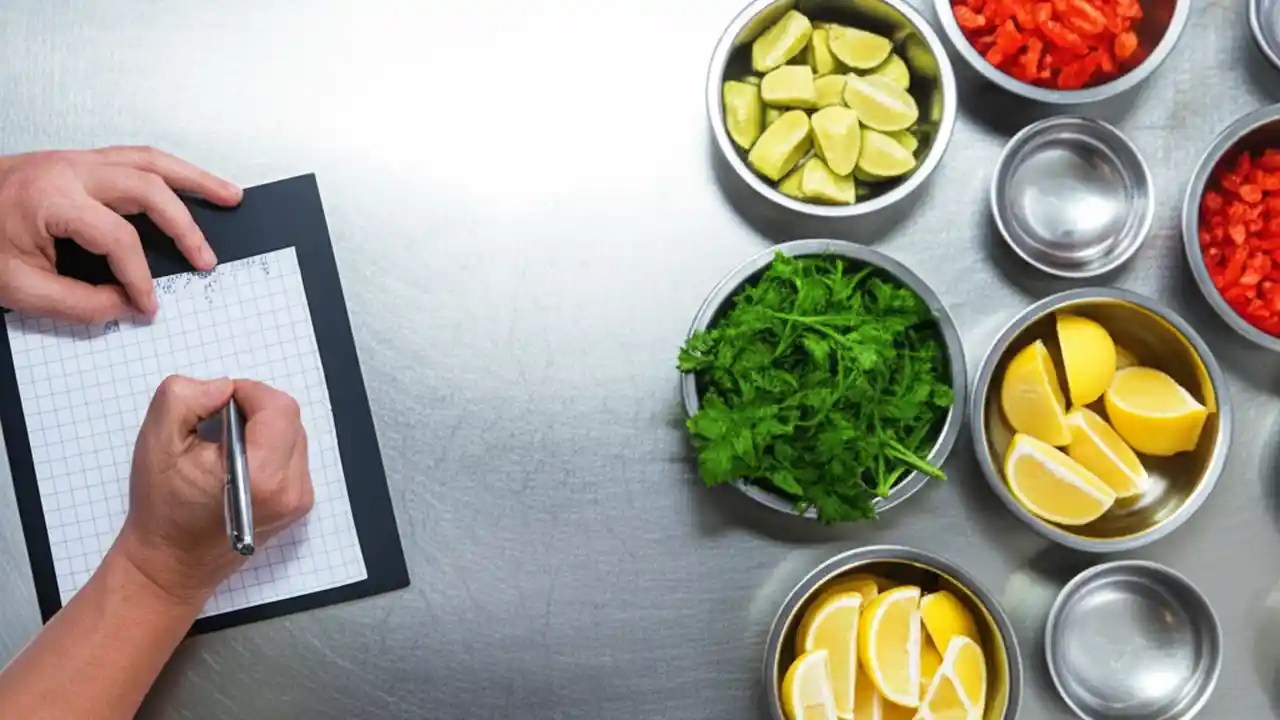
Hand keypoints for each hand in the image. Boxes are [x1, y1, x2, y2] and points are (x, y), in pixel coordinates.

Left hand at [0, 147, 241, 322]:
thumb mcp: (16, 286)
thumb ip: (77, 303)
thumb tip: (125, 307)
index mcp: (51, 197)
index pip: (117, 240)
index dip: (138, 278)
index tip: (147, 306)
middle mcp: (68, 168)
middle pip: (147, 187)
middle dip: (184, 226)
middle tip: (206, 259)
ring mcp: (73, 158)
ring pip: (149, 160)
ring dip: (194, 179)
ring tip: (230, 196)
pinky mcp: (74, 160)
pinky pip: (134, 157)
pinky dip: (169, 171)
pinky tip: (189, 185)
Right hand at [115, 376, 314, 606]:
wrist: (171, 565)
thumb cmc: (162, 509)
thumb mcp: (157, 442)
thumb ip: (186, 397)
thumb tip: (223, 388)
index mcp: (263, 475)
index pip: (278, 407)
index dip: (247, 392)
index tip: (216, 403)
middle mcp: (291, 489)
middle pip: (289, 418)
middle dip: (253, 409)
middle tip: (215, 423)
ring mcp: (299, 499)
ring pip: (293, 434)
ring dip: (262, 427)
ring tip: (224, 446)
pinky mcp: (298, 504)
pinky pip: (292, 455)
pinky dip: (268, 447)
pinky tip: (237, 463)